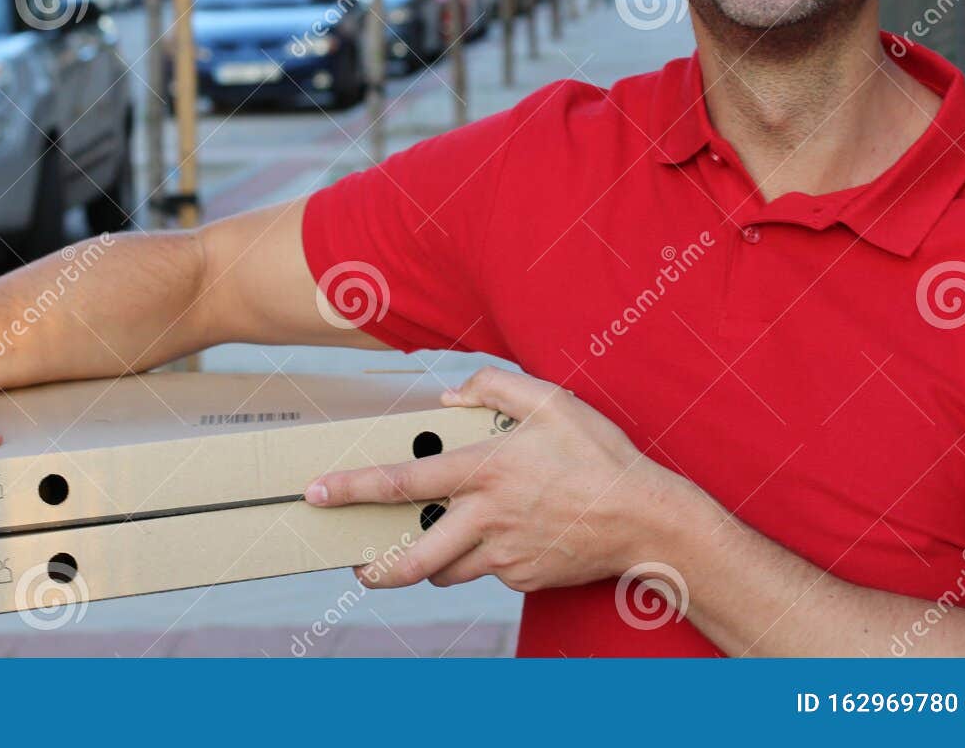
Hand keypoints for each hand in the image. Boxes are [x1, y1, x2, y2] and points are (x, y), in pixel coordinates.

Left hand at [303, 366, 682, 591]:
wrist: (646, 518)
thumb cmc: (598, 454)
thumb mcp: (551, 400)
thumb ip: (493, 385)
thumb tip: (449, 399)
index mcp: (485, 471)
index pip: (403, 482)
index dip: (353, 488)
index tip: (318, 492)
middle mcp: (487, 519)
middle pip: (411, 558)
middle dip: (375, 566)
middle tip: (358, 562)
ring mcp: (505, 556)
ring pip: (446, 571)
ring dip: (429, 562)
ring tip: (432, 544)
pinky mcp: (523, 579)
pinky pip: (489, 573)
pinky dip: (485, 559)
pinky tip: (510, 537)